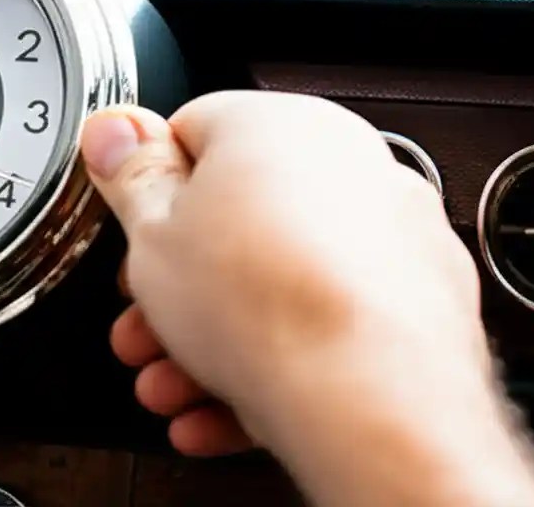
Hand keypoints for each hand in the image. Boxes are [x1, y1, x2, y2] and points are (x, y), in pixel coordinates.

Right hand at [81, 92, 533, 506]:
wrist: (371, 405)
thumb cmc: (268, 311)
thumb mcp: (151, 236)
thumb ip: (129, 176)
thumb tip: (114, 128)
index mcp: (278, 125)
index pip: (190, 135)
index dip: (146, 198)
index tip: (130, 242)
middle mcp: (348, 165)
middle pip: (234, 221)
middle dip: (177, 286)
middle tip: (145, 327)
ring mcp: (394, 235)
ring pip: (278, 282)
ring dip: (213, 337)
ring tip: (174, 385)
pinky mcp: (420, 304)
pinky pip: (328, 325)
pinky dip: (276, 362)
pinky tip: (223, 408)